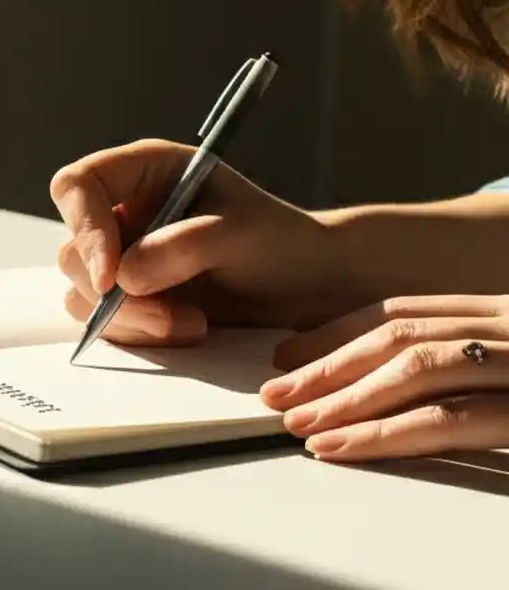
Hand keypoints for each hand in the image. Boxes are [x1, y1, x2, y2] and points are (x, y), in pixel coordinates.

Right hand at [50, 139, 350, 344]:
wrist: (307, 285)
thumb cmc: (281, 242)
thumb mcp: (242, 233)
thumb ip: (184, 246)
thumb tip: (126, 276)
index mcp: (144, 170)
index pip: (78, 186)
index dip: (84, 228)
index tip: (111, 276)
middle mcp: (123, 209)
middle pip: (73, 249)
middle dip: (113, 293)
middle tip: (166, 317)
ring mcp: (121, 254)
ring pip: (81, 291)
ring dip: (129, 319)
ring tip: (191, 324)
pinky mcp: (128, 295)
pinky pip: (104, 320)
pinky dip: (138, 333)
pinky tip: (186, 328)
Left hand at [260, 294, 508, 461]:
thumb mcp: (507, 367)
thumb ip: (459, 364)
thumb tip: (373, 383)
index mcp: (501, 314)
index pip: (405, 313)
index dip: (338, 334)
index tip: (286, 355)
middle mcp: (508, 327)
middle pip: (399, 337)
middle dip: (328, 366)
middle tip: (273, 393)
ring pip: (416, 370)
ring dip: (347, 398)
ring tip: (296, 422)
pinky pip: (447, 420)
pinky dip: (385, 432)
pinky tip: (339, 445)